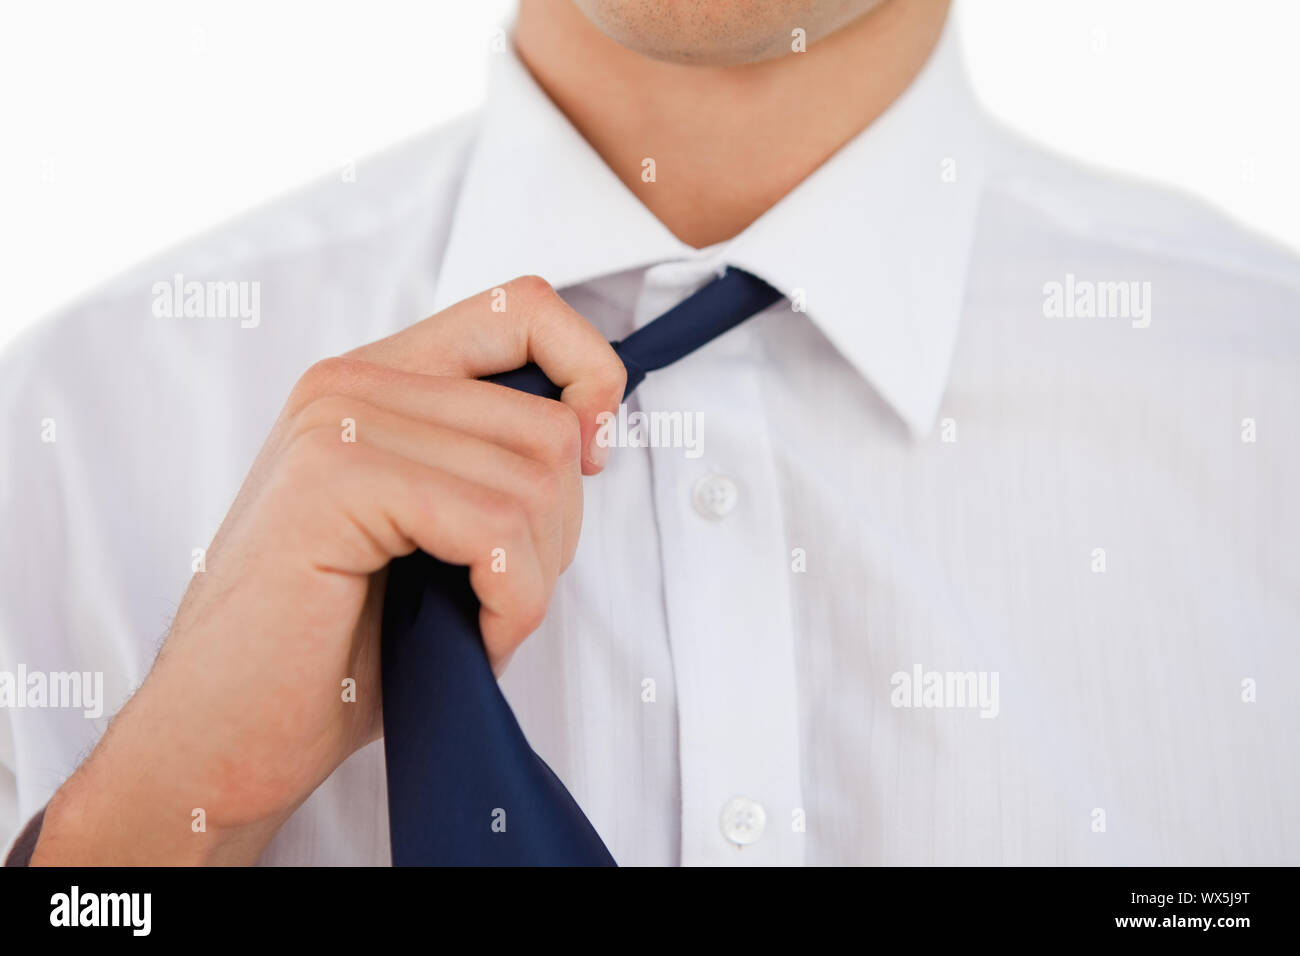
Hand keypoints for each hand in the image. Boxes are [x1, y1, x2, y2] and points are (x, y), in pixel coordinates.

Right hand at [31, 276, 624, 864]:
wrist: (218, 733)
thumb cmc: (332, 648)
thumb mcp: (432, 530)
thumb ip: (491, 458)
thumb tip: (592, 426)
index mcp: (377, 381)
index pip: (523, 310)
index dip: (588, 375)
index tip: (588, 459)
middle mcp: (352, 382)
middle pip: (549, 422)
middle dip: (558, 528)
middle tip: (501, 590)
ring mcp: (337, 422)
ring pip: (535, 477)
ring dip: (532, 576)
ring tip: (474, 619)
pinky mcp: (333, 481)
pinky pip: (497, 529)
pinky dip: (511, 603)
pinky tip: (471, 637)